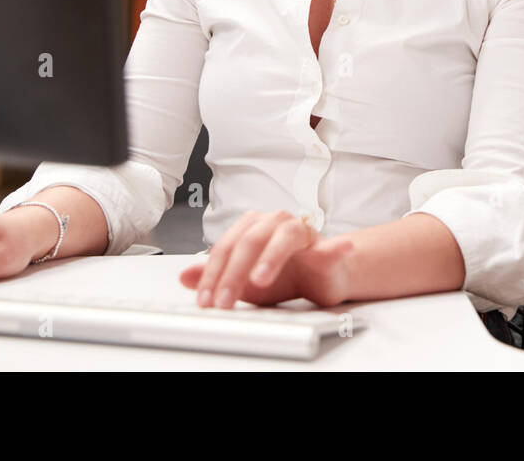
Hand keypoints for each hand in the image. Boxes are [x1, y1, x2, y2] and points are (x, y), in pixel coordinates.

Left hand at [179, 210, 354, 309]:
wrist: (321, 278)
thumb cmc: (284, 275)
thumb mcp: (244, 282)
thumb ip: (216, 276)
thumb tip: (185, 276)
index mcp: (253, 227)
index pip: (227, 247)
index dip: (213, 274)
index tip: (206, 300)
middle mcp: (276, 223)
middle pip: (250, 241)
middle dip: (234, 274)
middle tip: (225, 300)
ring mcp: (303, 232)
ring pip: (285, 236)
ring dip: (272, 258)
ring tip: (260, 278)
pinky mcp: (328, 247)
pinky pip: (331, 245)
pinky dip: (335, 247)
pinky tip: (338, 248)